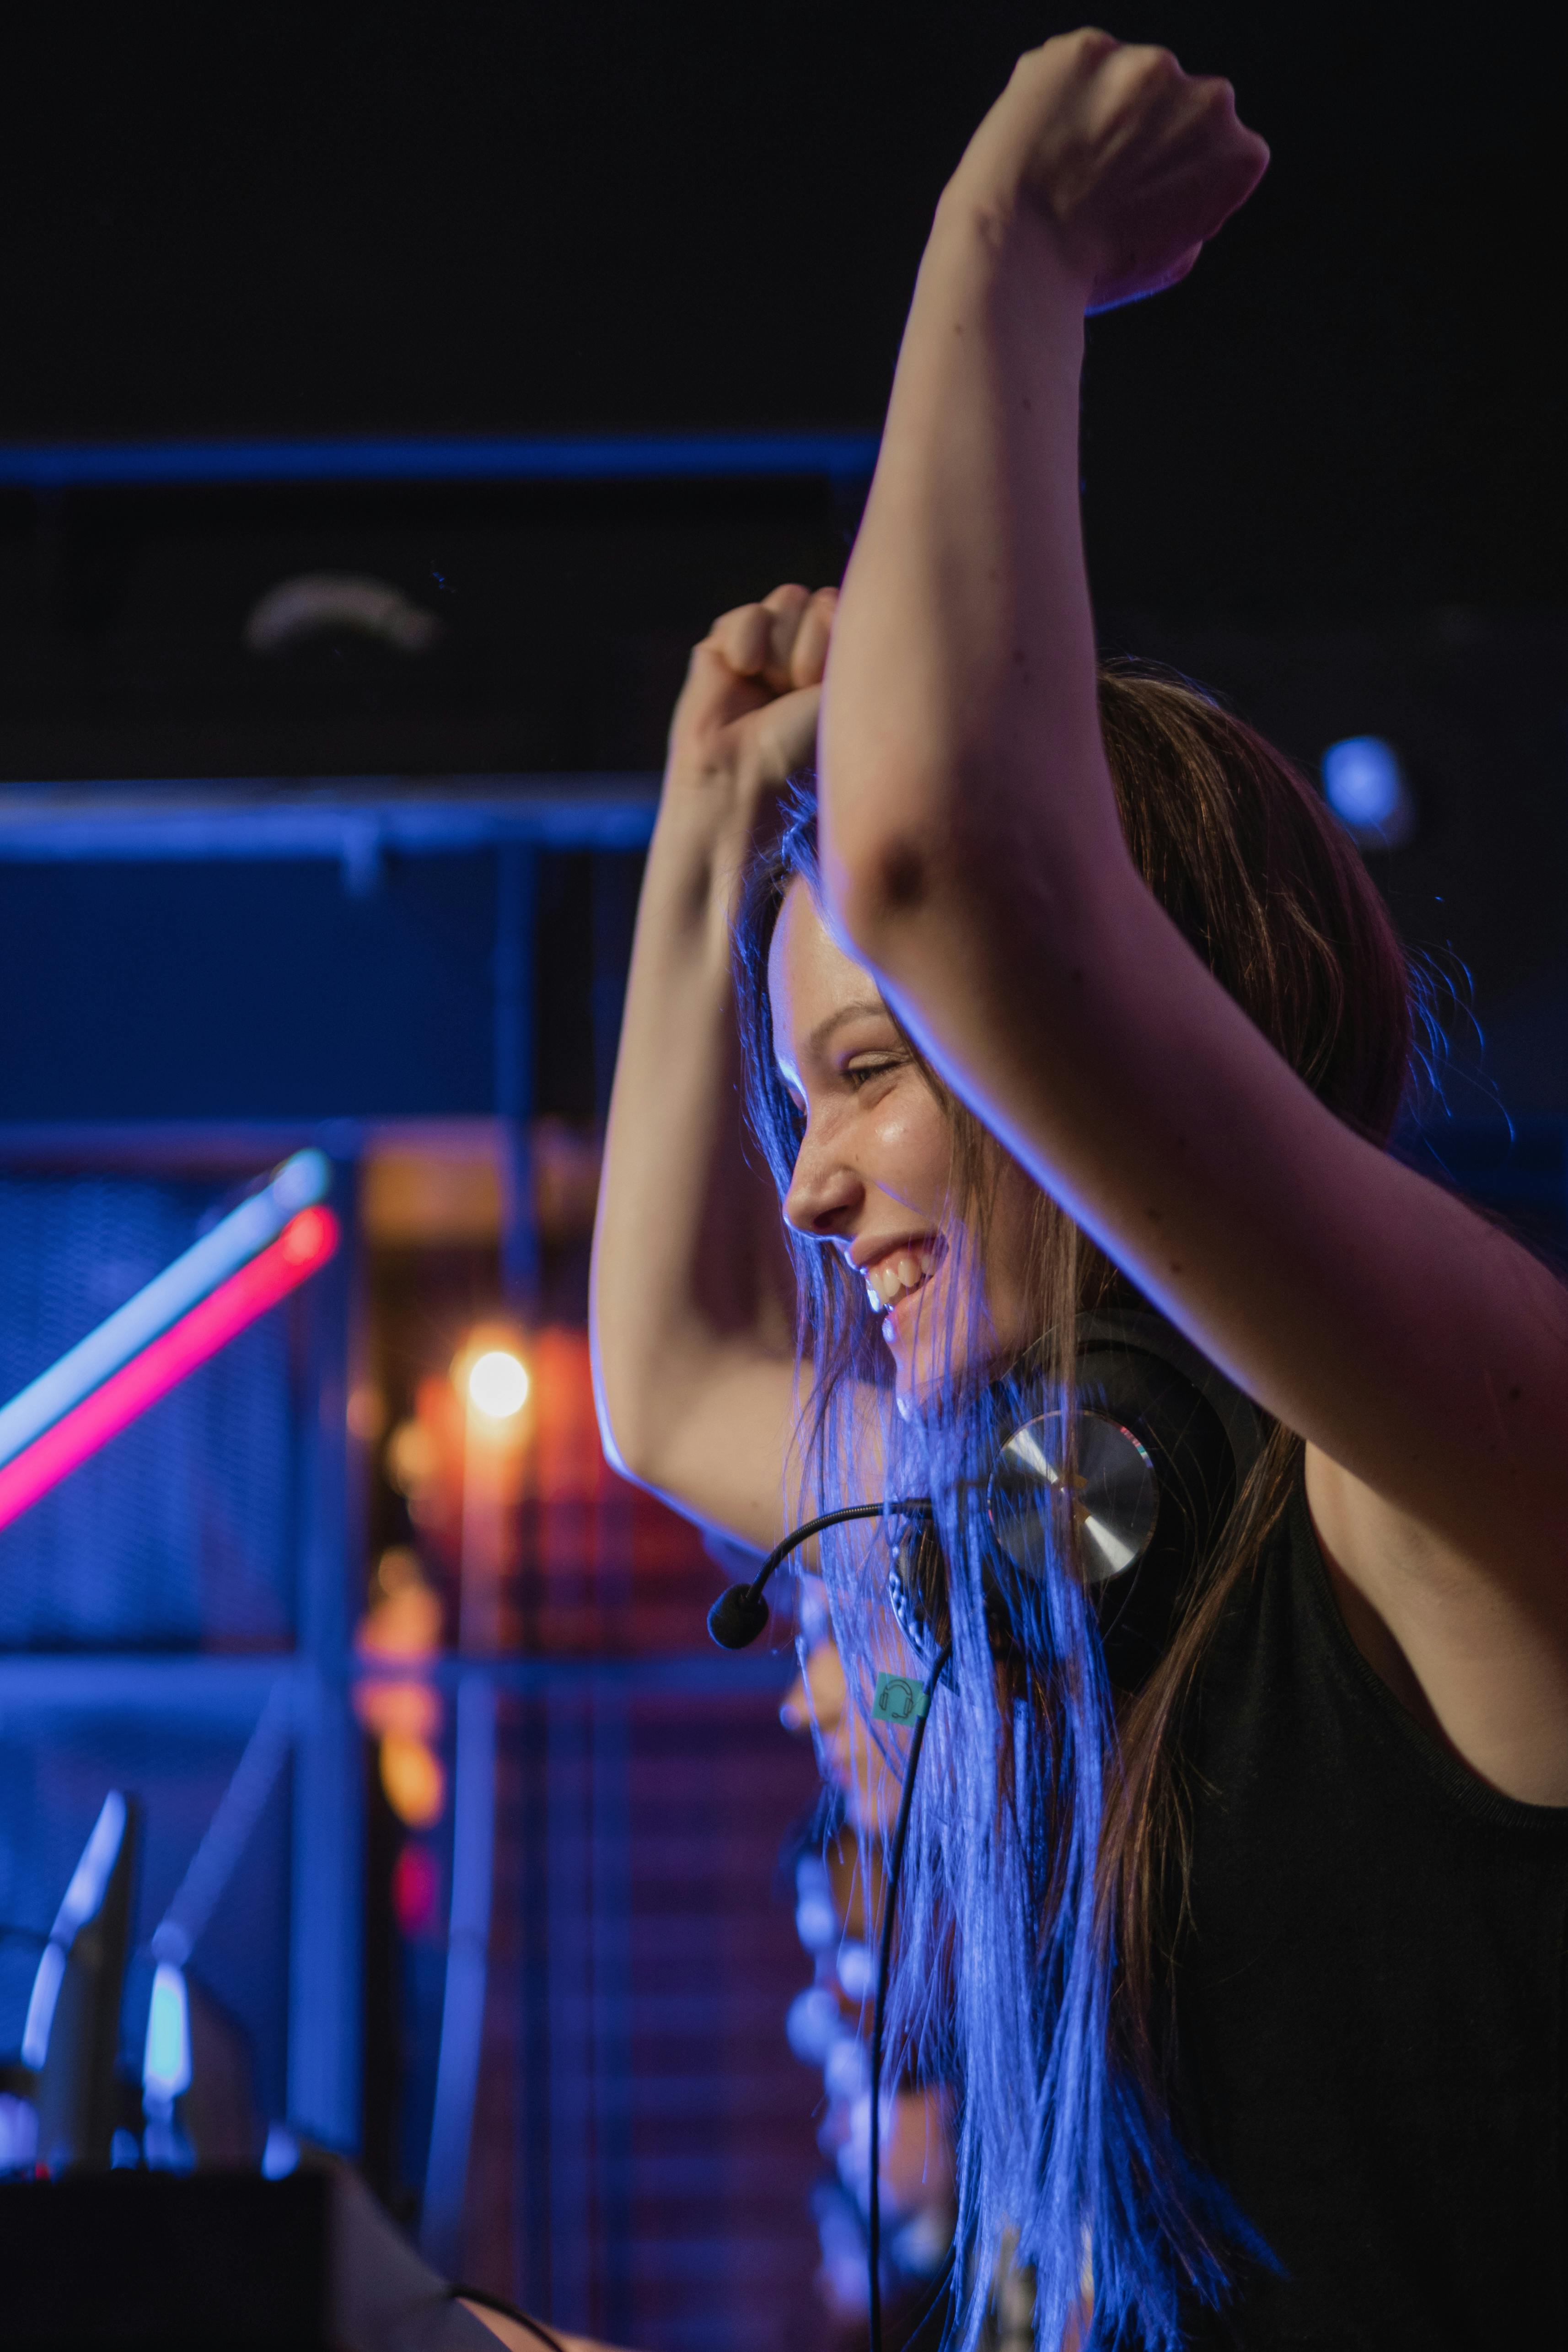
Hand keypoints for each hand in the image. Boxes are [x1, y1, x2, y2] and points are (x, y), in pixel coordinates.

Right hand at [666, 582, 836, 818]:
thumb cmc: (800, 743)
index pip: (848, 609)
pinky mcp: (723, 640)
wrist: (743, 768)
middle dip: (809, 647)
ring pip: (788, 597)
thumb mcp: (842, 689)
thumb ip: (852, 638)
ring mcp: (764, 641)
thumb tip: (845, 599)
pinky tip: (741, 673)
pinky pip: (749, 612)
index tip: (821, 689)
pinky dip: (747, 642)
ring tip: (768, 687)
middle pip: (818, 598)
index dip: (837, 641)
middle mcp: (801, 645)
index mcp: (836, 658)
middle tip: (793, 692)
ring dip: (782, 648)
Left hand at [953, 28, 1268, 310]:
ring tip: (1062, 163)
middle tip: (1096, 179)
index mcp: (1240, 155)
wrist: (1019, 253)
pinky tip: (1037, 141)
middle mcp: (1210, 99)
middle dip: (1142, 130)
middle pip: (1175, 103)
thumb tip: (1176, 179)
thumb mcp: (1168, 261)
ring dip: (1100, 108)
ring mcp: (1148, 66)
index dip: (1173, 172)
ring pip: (1124, 79)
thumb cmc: (1091, 272)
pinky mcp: (1087, 50)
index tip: (1138, 199)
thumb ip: (1191, 206)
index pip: (1219, 146)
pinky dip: (1054, 96)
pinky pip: (1072, 67)